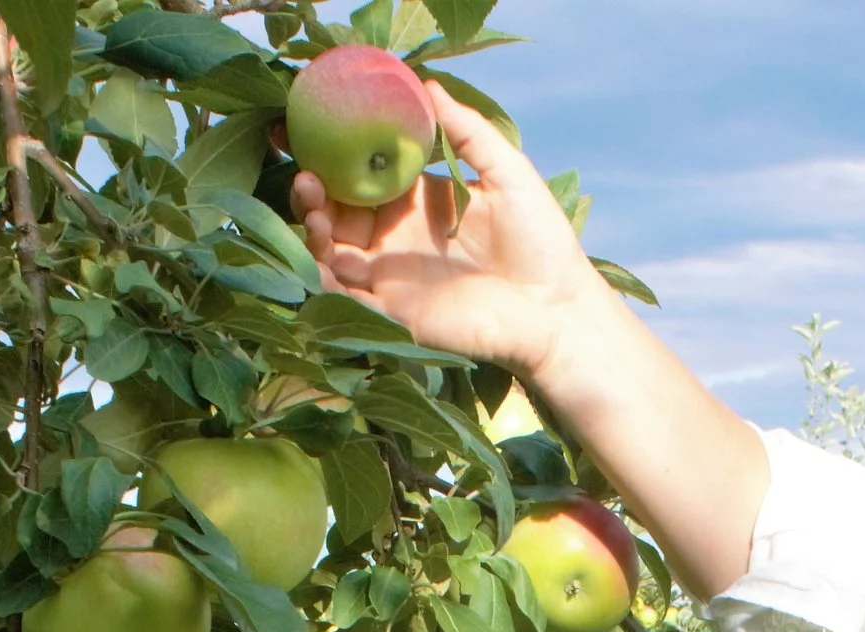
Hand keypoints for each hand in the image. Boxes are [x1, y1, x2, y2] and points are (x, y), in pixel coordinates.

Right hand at [290, 85, 607, 380]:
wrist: (557, 309)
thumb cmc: (541, 242)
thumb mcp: (507, 170)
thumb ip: (467, 130)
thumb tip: (429, 85)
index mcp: (418, 204)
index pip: (363, 177)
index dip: (334, 158)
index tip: (312, 134)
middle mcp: (398, 240)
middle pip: (337, 214)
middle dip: (312, 194)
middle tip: (306, 176)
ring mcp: (394, 279)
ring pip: (332, 254)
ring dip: (313, 231)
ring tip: (314, 208)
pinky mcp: (397, 314)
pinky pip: (347, 298)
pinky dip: (326, 279)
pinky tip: (327, 255)